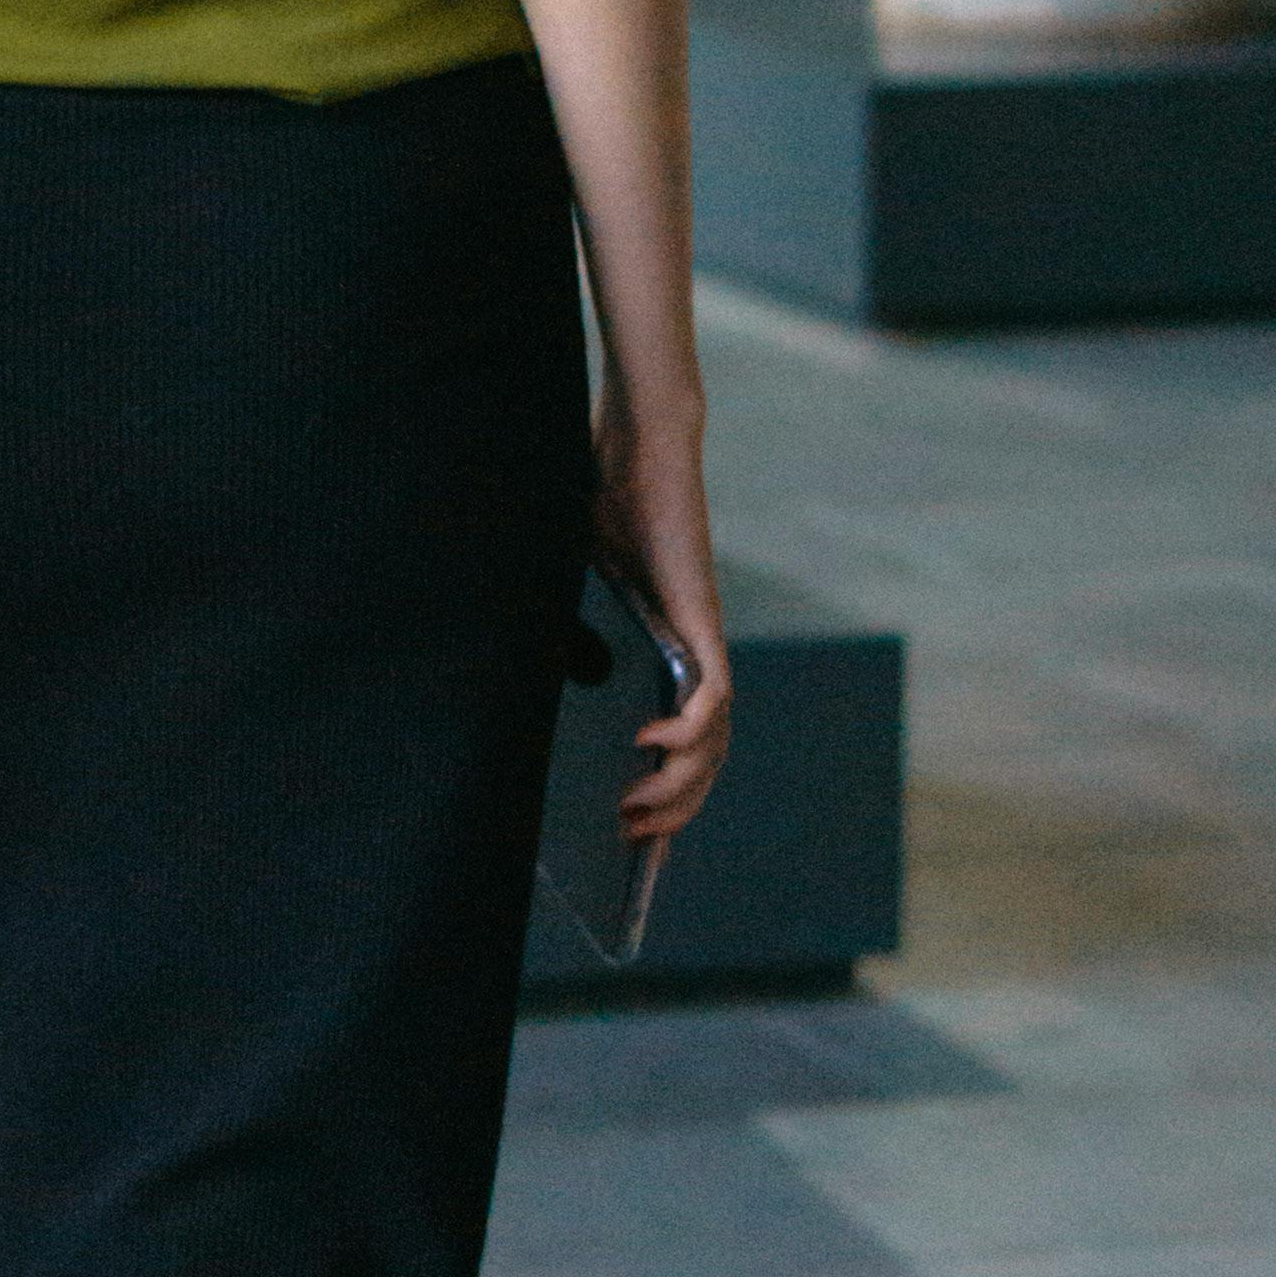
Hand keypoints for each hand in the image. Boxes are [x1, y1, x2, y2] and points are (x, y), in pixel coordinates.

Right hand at [591, 411, 731, 849]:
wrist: (638, 440)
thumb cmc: (602, 497)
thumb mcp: (570, 577)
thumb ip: (567, 624)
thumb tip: (560, 682)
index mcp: (666, 646)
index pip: (684, 735)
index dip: (668, 786)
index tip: (637, 832)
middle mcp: (694, 649)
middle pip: (707, 752)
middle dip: (674, 806)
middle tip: (632, 836)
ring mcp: (702, 636)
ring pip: (715, 737)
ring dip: (683, 785)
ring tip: (640, 811)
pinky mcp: (700, 620)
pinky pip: (712, 697)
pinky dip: (690, 733)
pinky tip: (652, 745)